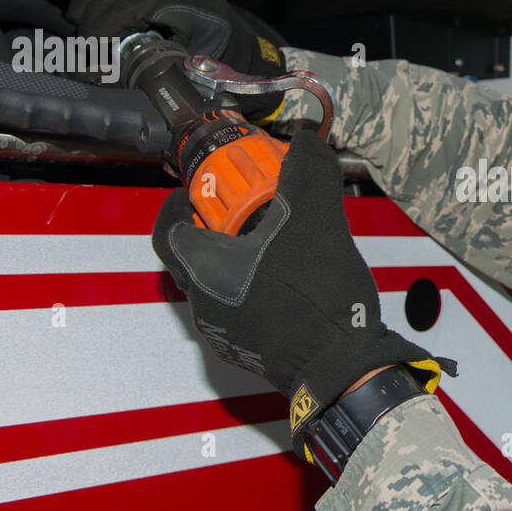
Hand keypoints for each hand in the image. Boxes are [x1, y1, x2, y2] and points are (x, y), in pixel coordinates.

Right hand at [59, 0, 285, 80]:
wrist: (229, 43)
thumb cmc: (213, 65)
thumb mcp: (195, 76)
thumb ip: (163, 77)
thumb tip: (117, 83)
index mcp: (203, 9)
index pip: (147, 3)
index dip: (112, 19)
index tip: (91, 42)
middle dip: (98, 8)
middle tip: (79, 35)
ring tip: (74, 15)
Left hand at [151, 131, 453, 458]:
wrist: (344, 368)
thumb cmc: (316, 299)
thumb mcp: (316, 220)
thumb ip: (308, 173)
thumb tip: (306, 142)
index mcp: (206, 273)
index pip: (167, 233)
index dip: (177, 205)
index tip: (196, 189)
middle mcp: (206, 308)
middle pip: (193, 259)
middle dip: (214, 228)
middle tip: (241, 208)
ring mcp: (228, 335)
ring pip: (218, 285)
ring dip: (237, 258)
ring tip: (273, 238)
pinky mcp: (253, 352)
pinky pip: (241, 308)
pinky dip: (255, 285)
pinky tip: (290, 275)